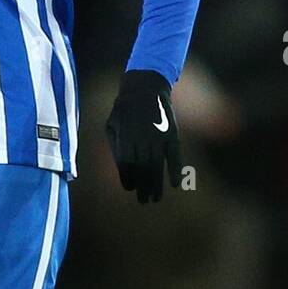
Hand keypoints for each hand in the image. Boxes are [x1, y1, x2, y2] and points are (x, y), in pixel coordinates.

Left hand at [105, 70, 181, 203]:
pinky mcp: (172, 133)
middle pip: (143, 169)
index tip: (130, 188)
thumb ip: (115, 147)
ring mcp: (158, 136)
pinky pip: (175, 155)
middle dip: (143, 188)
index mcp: (126, 137)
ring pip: (157, 166)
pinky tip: (174, 184)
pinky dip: (175, 170)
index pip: (126, 165)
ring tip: (155, 198)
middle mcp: (143, 138)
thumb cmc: (124, 110)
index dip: (128, 179)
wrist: (145, 87)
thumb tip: (121, 169)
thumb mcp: (112, 125)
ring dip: (157, 184)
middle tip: (144, 201)